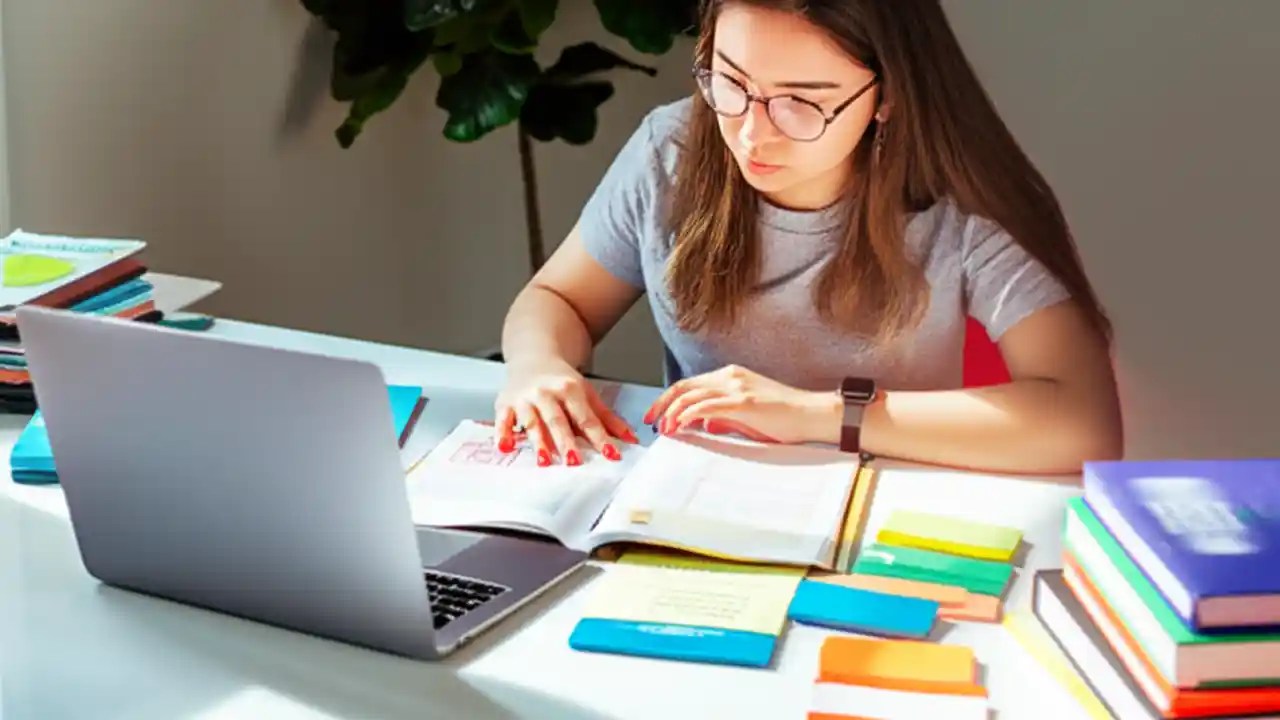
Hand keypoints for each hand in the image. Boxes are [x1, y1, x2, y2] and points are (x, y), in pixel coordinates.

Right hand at [494, 357, 637, 465]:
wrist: (533, 356)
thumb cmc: (561, 382)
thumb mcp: (586, 394)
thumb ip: (607, 418)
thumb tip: (631, 440)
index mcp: (570, 389)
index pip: (586, 417)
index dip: (599, 437)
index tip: (611, 454)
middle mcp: (546, 392)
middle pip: (558, 420)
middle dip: (565, 441)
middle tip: (574, 461)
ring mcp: (525, 398)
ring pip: (532, 422)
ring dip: (538, 441)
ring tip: (544, 461)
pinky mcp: (505, 404)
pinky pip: (503, 420)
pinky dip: (503, 433)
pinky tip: (505, 447)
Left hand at [644, 365, 836, 444]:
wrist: (812, 415)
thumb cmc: (785, 418)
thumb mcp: (747, 416)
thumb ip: (723, 416)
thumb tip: (703, 424)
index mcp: (730, 376)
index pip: (690, 385)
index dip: (668, 400)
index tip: (657, 415)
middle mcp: (730, 376)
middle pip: (683, 386)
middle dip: (662, 404)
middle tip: (650, 421)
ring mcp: (736, 387)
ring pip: (690, 395)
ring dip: (672, 413)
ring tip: (664, 429)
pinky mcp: (743, 402)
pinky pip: (705, 406)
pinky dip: (687, 416)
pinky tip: (680, 427)